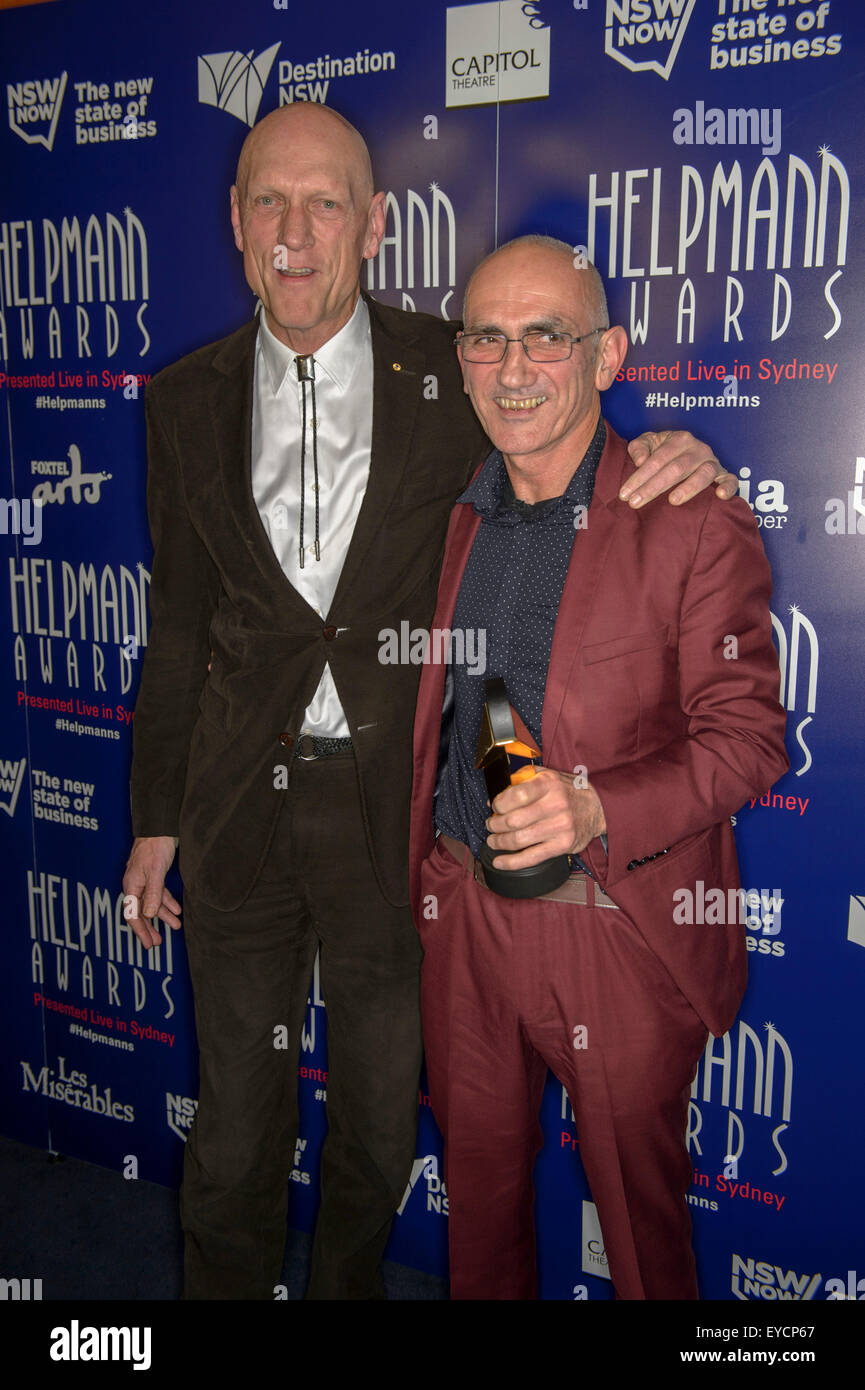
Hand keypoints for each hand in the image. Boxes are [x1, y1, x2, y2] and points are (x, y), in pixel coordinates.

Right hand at [122, 836, 180, 949]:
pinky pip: (159, 894)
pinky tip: (176, 910)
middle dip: (150, 927)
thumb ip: (153, 893)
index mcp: (132, 885)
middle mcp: (136, 884)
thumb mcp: (155, 872)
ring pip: (152, 903)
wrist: (160, 827)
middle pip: (141, 912)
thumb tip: (149, 915)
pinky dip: (167, 902)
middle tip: (157, 943)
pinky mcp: (154, 875)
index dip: (140, 931)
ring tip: (175, 926)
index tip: (148, 944)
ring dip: (163, 915)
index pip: (133, 914)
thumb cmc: (155, 847)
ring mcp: (145, 880)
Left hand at [485, 768, 605, 870]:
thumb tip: (496, 794)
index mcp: (548, 784)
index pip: (516, 795)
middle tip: (490, 825)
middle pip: (513, 820)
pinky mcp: (563, 845)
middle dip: (495, 825)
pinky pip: (532, 857)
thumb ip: (522, 778)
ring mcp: (560, 827)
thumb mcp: (547, 775)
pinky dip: (512, 862)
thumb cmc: (567, 791)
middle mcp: (555, 805)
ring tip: (493, 840)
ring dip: (499, 842)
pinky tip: (500, 862)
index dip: (498, 804)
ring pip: (519, 840)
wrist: (598, 808)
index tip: (494, 807)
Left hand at [621, 429, 737, 507]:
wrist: (687, 450)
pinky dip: (728, 487)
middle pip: (676, 468)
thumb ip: (639, 448)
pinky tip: (719, 496)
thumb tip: (640, 460)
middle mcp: (698, 449)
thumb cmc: (664, 450)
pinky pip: (731, 480)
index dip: (639, 477)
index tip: (624, 494)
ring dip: (688, 488)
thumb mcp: (649, 443)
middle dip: (654, 487)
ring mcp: (712, 462)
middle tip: (636, 503)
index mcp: (680, 439)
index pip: (657, 459)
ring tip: (672, 501)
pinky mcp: (724, 475)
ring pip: (703, 474)